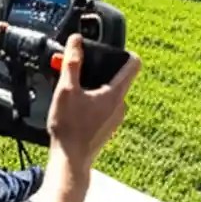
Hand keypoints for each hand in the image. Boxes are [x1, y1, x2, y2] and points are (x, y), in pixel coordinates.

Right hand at [46, 34, 140, 170]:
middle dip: (97, 71)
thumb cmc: (70, 127)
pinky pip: (103, 107)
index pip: (133, 63)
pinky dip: (91, 102)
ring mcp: (116, 118)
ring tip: (72, 92)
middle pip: (116, 77)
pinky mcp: (107, 128)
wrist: (70, 160)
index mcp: (116, 93)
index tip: (110, 50)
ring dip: (92, 88)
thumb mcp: (67, 90)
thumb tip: (76, 40)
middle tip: (77, 72)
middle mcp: (121, 105)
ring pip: (108, 93)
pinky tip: (74, 108)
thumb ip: (72, 63)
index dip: (124, 51)